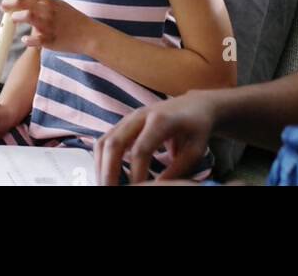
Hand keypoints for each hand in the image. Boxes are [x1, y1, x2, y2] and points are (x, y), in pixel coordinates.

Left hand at [1, 0, 92, 53]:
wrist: (89, 35)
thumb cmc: (72, 20)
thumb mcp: (58, 4)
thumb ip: (43, 0)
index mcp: (48, 1)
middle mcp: (47, 10)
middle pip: (22, 0)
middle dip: (8, 2)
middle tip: (3, 6)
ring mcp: (48, 25)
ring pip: (27, 15)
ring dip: (16, 17)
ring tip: (14, 19)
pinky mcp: (50, 40)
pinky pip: (35, 40)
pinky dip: (28, 40)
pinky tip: (25, 40)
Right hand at [94, 90, 218, 185]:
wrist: (195, 105)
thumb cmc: (197, 129)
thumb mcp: (195, 150)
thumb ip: (177, 169)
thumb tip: (155, 187)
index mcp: (160, 120)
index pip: (140, 150)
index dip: (136, 174)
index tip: (137, 190)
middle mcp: (140, 115)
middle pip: (114, 143)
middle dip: (108, 172)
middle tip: (109, 191)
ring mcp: (128, 118)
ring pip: (104, 142)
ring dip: (100, 167)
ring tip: (105, 186)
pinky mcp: (123, 123)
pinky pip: (105, 141)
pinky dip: (101, 160)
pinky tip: (107, 176)